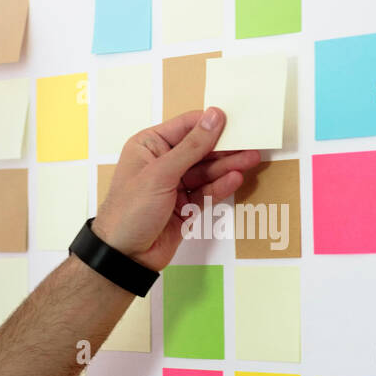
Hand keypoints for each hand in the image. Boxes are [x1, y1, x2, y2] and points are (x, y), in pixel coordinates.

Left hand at [91, 108, 260, 271]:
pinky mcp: (184, 205)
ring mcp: (173, 185)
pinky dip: (220, 186)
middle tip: (249, 142)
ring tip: (250, 160)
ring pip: (206, 171)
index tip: (235, 121)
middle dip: (224, 147)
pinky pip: (206, 191)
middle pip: (199, 149)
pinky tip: (235, 179)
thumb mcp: (161, 173)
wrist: (125, 256)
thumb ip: (191, 146)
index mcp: (148, 146)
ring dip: (227, 166)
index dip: (210, 123)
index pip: (185, 126)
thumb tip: (213, 118)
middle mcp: (161, 162)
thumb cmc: (129, 211)